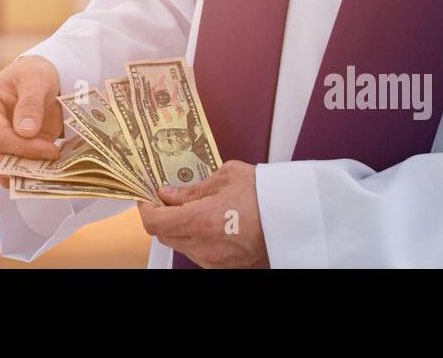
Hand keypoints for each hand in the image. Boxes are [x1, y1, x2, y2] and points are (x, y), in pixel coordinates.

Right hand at [0, 55, 62, 186]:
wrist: (37, 81)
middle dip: (26, 163)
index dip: (25, 148)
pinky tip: (45, 170)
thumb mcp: (37, 79)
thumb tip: (25, 132)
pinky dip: (26, 175)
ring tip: (52, 167)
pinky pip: (7, 172)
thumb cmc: (33, 75)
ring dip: (26, 172)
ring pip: (0, 170)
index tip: (52, 150)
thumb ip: (30, 103)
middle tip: (55, 158)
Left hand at [138, 160, 268, 267]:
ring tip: (193, 209)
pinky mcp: (226, 268)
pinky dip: (196, 239)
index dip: (145, 208)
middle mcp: (205, 246)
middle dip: (161, 217)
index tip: (146, 197)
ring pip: (181, 246)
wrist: (297, 217)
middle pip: (164, 235)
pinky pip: (199, 254)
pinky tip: (209, 224)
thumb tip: (169, 194)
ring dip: (179, 229)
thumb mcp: (226, 176)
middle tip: (166, 199)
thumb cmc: (267, 194)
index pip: (154, 222)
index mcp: (201, 221)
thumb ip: (192, 188)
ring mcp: (216, 261)